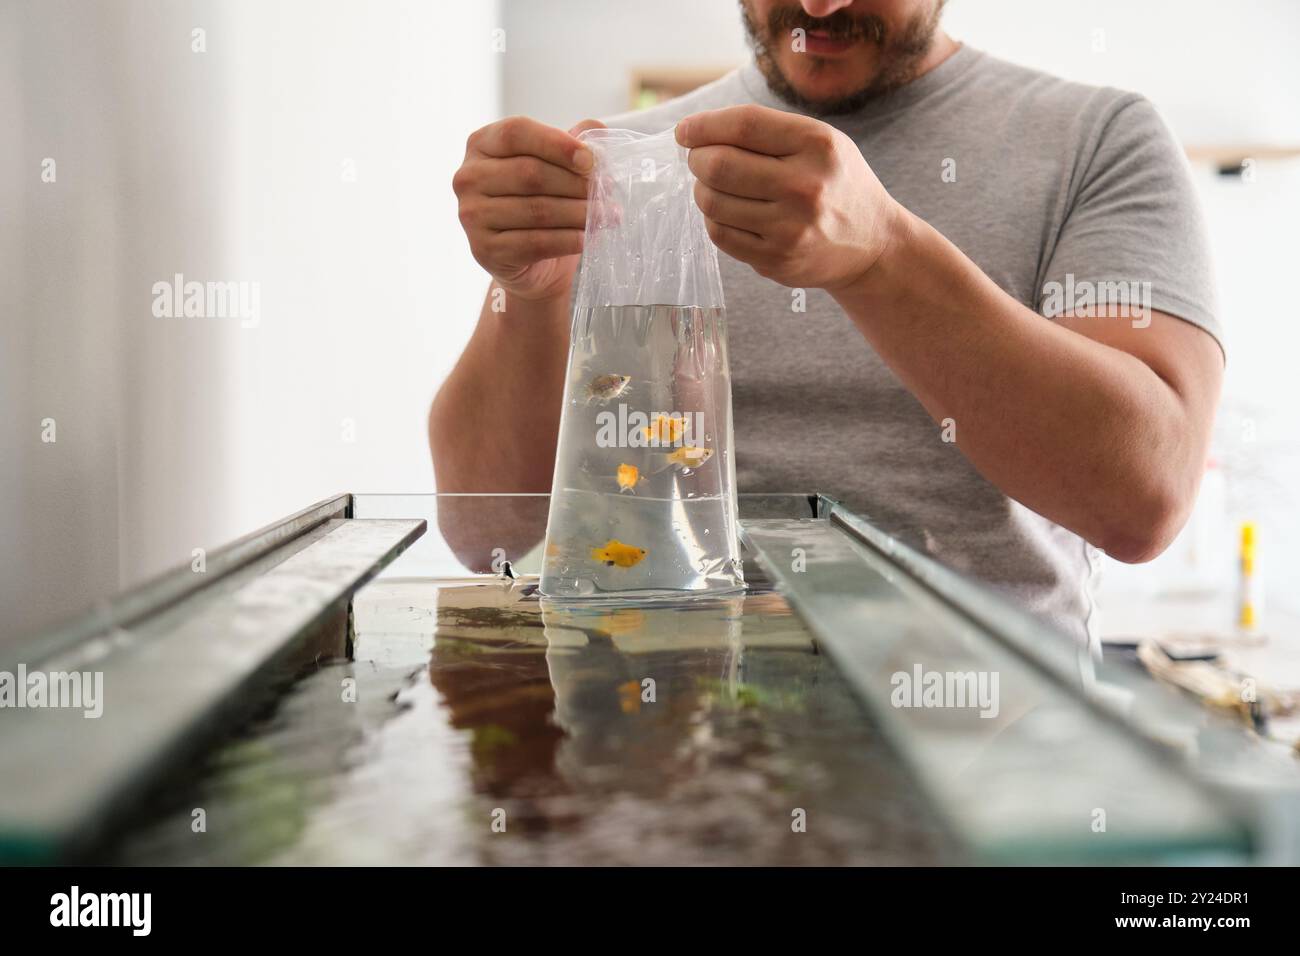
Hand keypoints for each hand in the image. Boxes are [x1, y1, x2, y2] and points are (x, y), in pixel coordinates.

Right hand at [453, 116, 605, 300]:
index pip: (516, 133)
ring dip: (579, 213)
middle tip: (608, 192)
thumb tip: (595, 127)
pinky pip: (535, 242)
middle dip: (575, 183)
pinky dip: (568, 239)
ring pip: (537, 210)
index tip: (590, 159)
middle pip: (529, 173)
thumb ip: (571, 143)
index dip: (556, 144)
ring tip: (608, 215)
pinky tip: (588, 236)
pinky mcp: (484, 250)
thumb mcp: (553, 167)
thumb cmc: (539, 203)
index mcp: (481, 144)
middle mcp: (468, 177)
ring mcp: (472, 215)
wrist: (528, 262)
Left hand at [675, 105, 900, 291]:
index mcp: (817, 145)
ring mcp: (790, 228)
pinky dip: (714, 218)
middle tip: (699, 159)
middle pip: (720, 165)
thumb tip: (695, 132)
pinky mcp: (776, 259)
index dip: (704, 125)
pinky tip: (727, 212)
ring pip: (713, 202)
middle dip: (697, 159)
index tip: (685, 131)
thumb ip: (766, 131)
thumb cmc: (836, 183)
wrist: (872, 244)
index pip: (744, 125)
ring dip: (702, 190)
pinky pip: (720, 234)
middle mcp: (805, 186)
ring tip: (714, 186)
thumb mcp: (820, 143)